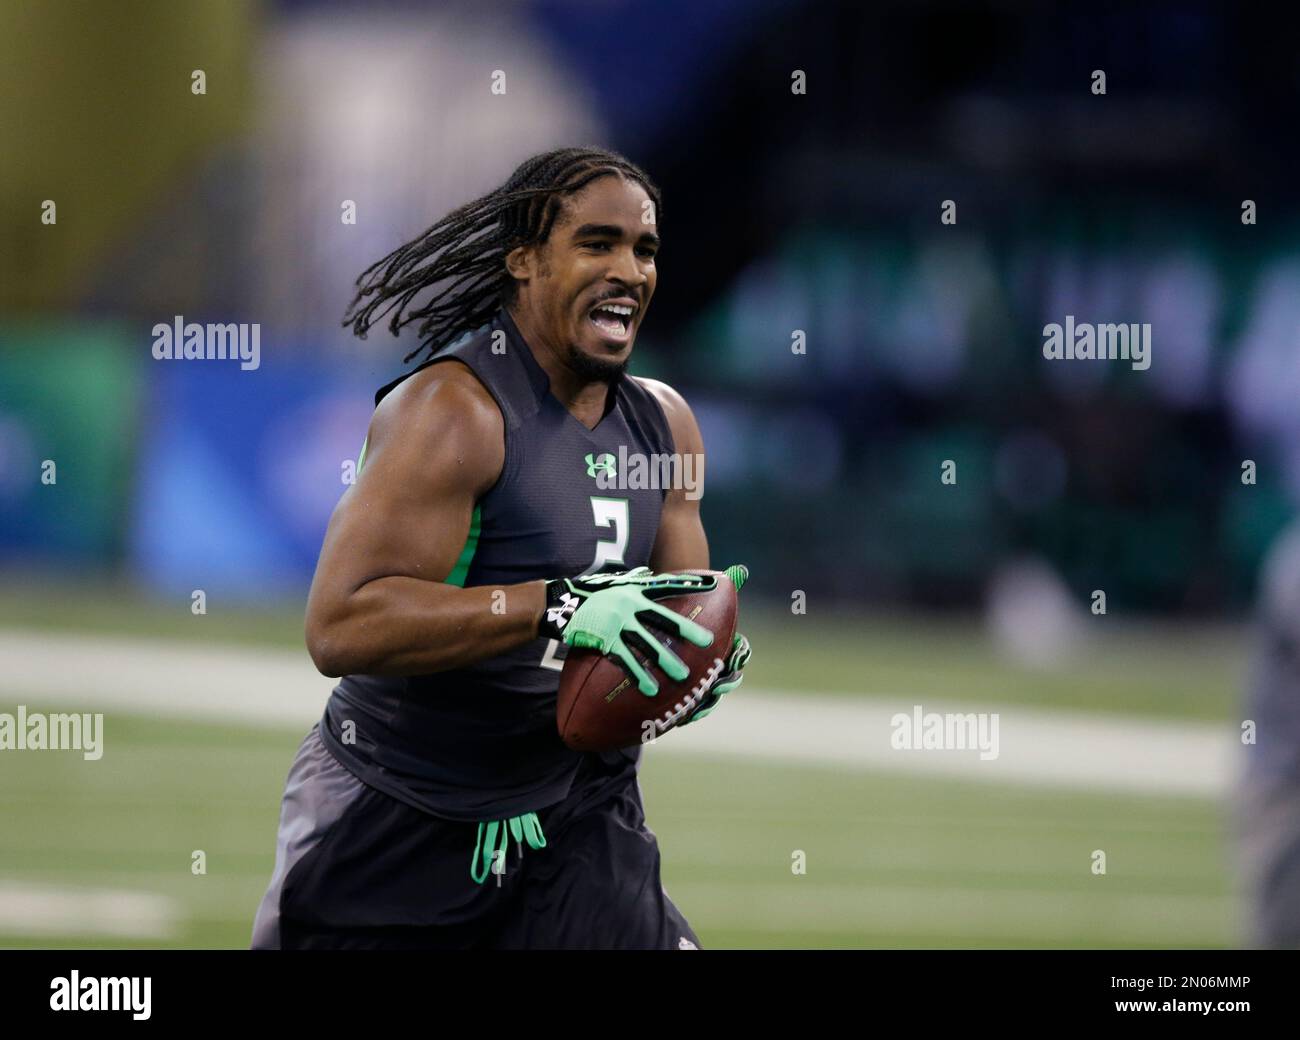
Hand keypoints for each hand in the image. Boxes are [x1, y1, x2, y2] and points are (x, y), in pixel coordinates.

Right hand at [539, 566, 717, 694]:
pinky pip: (625, 659)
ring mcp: (617, 622)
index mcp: (634, 589)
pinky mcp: (605, 638)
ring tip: (683, 676)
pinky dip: (638, 674)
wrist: (558, 602)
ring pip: (647, 644)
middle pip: (663, 619)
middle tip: (707, 642)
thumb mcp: (614, 582)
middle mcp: (629, 604)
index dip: (688, 584)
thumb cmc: (590, 593)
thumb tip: (652, 574)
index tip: (711, 584)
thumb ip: (634, 582)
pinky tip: (650, 689)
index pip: (666, 586)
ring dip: (666, 660)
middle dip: (686, 630)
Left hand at [680, 564, 750, 725]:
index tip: (733, 659)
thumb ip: (721, 584)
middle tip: (715, 687)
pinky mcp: (686, 694)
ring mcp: (702, 682)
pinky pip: (690, 708)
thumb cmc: (689, 612)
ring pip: (709, 698)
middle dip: (722, 687)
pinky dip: (686, 714)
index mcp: (726, 646)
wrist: (669, 629)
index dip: (739, 658)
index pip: (740, 653)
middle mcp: (718, 667)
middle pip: (726, 680)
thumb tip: (741, 569)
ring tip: (695, 709)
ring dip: (704, 705)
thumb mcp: (702, 597)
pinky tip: (678, 718)